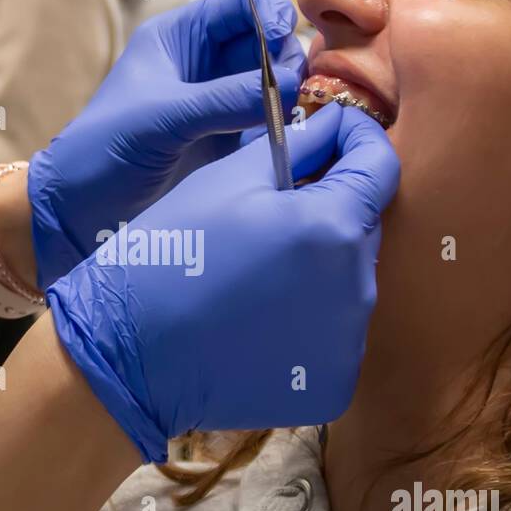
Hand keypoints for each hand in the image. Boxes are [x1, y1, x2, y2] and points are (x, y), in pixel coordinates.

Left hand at [28, 0, 305, 289]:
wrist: (79, 212)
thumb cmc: (103, 151)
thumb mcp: (161, 117)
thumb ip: (224, 99)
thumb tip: (288, 86)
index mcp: (181, 38)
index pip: (242, 4)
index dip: (273, 12)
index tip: (287, 38)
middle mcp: (205, 66)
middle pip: (269, 42)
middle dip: (289, 57)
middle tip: (293, 89)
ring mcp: (220, 105)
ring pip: (277, 83)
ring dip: (294, 94)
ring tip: (294, 116)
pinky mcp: (230, 143)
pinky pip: (273, 123)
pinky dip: (289, 126)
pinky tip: (293, 137)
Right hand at [46, 102, 399, 462]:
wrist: (130, 355)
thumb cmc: (170, 255)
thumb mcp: (227, 181)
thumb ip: (298, 144)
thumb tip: (338, 122)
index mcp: (332, 226)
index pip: (380, 168)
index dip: (359, 140)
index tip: (336, 134)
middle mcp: (356, 288)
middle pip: (362, 230)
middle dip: (330, 211)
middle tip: (271, 215)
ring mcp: (347, 345)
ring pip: (349, 285)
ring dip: (318, 270)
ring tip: (257, 276)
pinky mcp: (333, 388)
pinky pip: (335, 340)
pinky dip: (309, 326)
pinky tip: (260, 323)